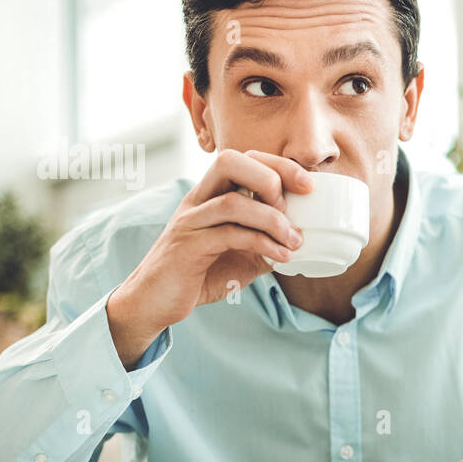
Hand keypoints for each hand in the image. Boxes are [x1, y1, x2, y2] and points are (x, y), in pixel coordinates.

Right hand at [107, 150, 313, 368]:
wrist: (154, 302)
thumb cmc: (197, 275)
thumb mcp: (241, 257)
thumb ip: (266, 244)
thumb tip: (301, 241)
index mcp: (209, 195)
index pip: (243, 159)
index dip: (277, 164)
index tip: (308, 185)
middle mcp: (197, 201)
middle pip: (230, 161)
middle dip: (270, 176)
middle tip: (295, 204)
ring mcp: (189, 222)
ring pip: (232, 201)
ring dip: (272, 219)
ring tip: (294, 241)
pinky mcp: (187, 247)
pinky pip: (228, 235)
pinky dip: (261, 244)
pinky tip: (280, 258)